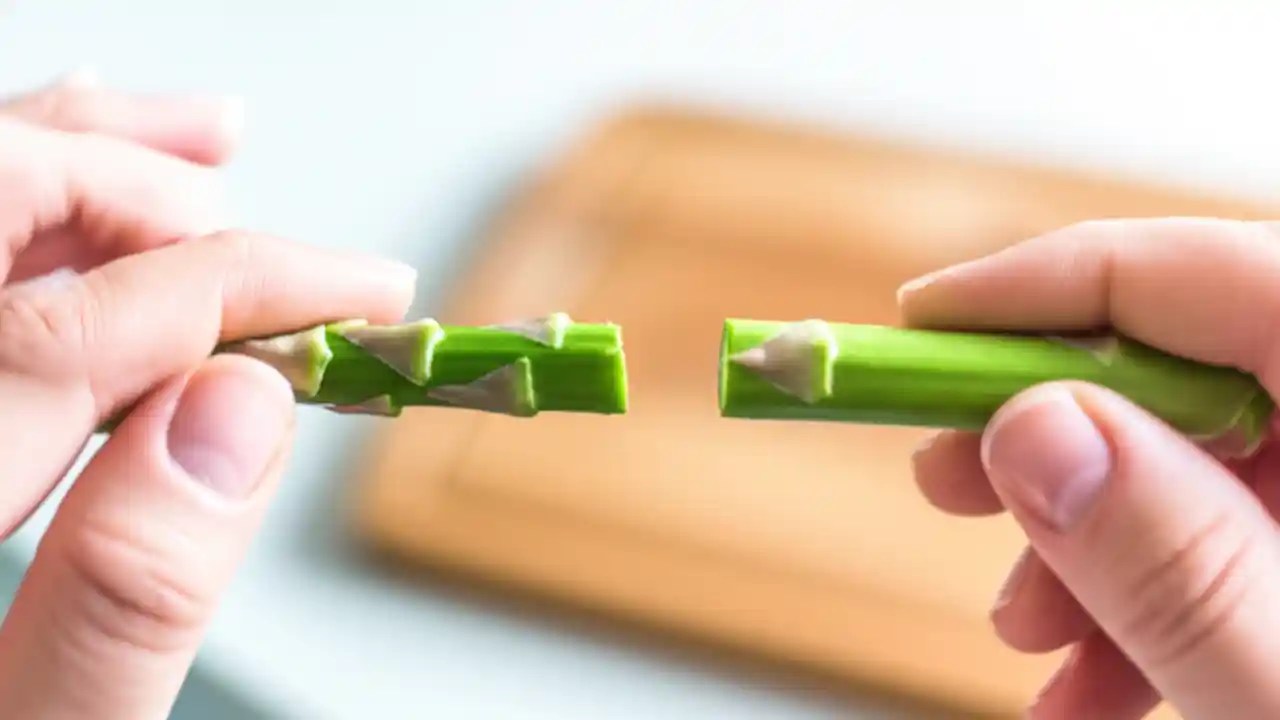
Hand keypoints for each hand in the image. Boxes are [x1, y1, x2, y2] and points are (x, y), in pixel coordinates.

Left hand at [0, 72, 414, 717]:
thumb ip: (126, 597)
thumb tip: (236, 414)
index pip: (59, 336)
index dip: (235, 292)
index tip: (355, 297)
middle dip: (153, 200)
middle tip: (288, 250)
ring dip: (84, 159)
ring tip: (206, 142)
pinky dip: (26, 200)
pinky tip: (88, 180)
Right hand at [901, 218, 1279, 719]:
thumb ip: (1186, 570)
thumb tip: (1035, 427)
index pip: (1225, 278)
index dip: (1057, 287)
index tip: (927, 325)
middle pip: (1212, 361)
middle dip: (1062, 430)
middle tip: (949, 484)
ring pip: (1217, 459)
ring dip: (1100, 541)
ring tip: (1029, 637)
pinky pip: (1254, 535)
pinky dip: (1160, 597)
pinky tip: (1100, 682)